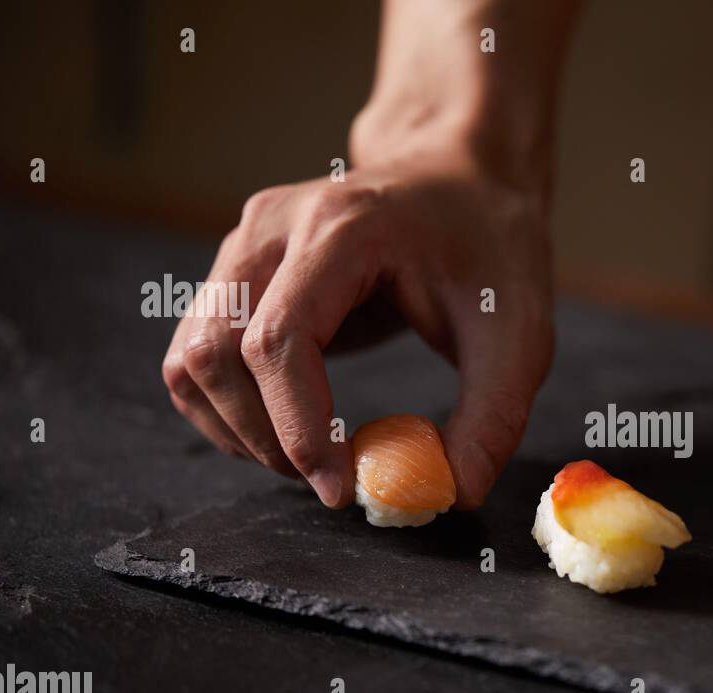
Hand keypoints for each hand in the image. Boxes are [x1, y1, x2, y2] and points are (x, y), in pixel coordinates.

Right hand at [160, 146, 553, 509]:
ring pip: (192, 358)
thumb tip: (449, 494)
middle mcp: (273, 227)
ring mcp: (244, 244)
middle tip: (332, 480)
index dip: (298, 427)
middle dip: (265, 437)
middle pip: (216, 352)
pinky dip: (228, 408)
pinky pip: (198, 353)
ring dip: (237, 429)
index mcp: (343, 228)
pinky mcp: (236, 271)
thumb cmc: (489, 246)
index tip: (339, 487)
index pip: (280, 339)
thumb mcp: (519, 331)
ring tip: (310, 458)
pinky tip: (287, 430)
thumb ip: (492, 417)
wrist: (458, 178)